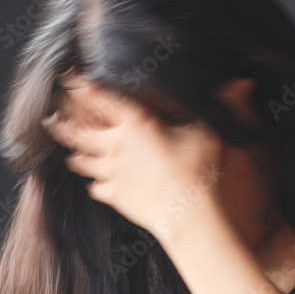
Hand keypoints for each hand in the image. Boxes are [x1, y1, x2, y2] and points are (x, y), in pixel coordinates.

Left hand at [42, 74, 226, 237]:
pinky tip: (96, 182)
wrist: (186, 215)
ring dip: (75, 153)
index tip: (69, 79)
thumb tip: (242, 83)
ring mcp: (111, 172)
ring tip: (69, 149)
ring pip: (81, 160)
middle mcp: (115, 145)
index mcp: (135, 123)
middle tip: (52, 117)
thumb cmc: (198, 170)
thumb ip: (221, 106)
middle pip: (79, 131)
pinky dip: (95, 183)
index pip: (101, 99)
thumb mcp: (209, 133)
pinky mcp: (113, 195)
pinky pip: (96, 186)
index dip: (82, 87)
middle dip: (63, 123)